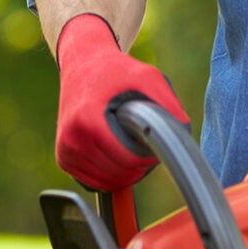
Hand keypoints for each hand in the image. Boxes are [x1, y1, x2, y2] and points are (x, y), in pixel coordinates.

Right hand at [53, 13, 189, 190]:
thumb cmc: (115, 71)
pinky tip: (116, 155)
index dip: (148, 157)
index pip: (127, 160)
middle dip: (138, 166)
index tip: (153, 142)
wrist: (81, 64)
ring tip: (131, 149)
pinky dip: (110, 175)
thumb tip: (184, 132)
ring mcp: (65, 151)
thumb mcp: (147, 77)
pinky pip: (94, 182)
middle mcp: (71, 139)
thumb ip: (168, 104)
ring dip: (125, 174)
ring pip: (106, 183)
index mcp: (88, 120)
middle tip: (144, 145)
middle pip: (118, 174)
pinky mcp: (63, 158)